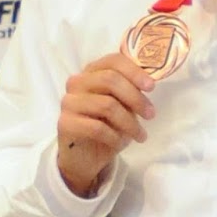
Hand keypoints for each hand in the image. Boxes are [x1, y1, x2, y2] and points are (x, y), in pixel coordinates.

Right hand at [56, 53, 155, 196]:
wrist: (85, 156)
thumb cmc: (107, 125)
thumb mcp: (123, 105)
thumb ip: (131, 89)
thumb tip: (150, 80)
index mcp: (92, 72)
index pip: (113, 61)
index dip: (134, 71)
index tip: (151, 87)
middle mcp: (77, 82)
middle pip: (110, 79)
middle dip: (135, 97)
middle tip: (151, 114)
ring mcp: (69, 102)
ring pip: (106, 105)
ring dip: (129, 123)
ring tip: (140, 135)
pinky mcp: (65, 123)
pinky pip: (96, 127)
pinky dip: (114, 136)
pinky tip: (120, 143)